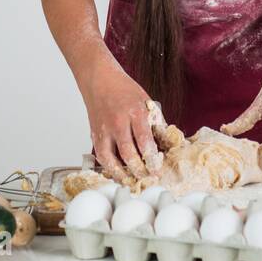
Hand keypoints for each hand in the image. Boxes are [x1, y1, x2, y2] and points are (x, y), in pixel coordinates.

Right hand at [80, 59, 166, 184]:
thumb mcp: (146, 101)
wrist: (99, 78)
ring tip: (132, 181)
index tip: (157, 169)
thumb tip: (167, 141)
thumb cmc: (124, 89)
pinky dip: (109, 167)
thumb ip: (156, 122)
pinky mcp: (94, 134)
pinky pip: (101, 156)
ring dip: (122, 174)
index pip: (145, 141)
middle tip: (147, 179)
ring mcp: (104, 129)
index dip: (152, 159)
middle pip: (128, 153)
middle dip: (139, 170)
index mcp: (135, 112)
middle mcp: (118, 122)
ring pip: (110, 159)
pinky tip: (117, 173)